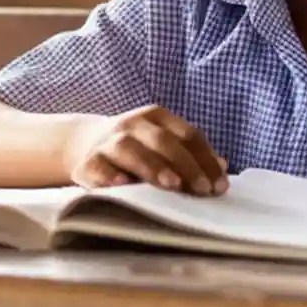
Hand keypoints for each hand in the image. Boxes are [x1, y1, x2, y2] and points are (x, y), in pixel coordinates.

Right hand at [64, 105, 227, 194]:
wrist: (84, 143)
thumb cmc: (136, 149)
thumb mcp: (164, 145)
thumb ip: (192, 156)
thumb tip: (223, 168)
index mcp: (156, 117)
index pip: (188, 135)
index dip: (206, 159)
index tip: (220, 185)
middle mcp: (132, 124)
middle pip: (162, 140)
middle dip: (185, 164)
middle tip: (202, 189)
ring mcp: (108, 141)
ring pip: (130, 149)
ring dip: (152, 167)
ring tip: (171, 185)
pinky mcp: (87, 161)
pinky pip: (99, 167)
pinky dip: (110, 175)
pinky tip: (123, 185)